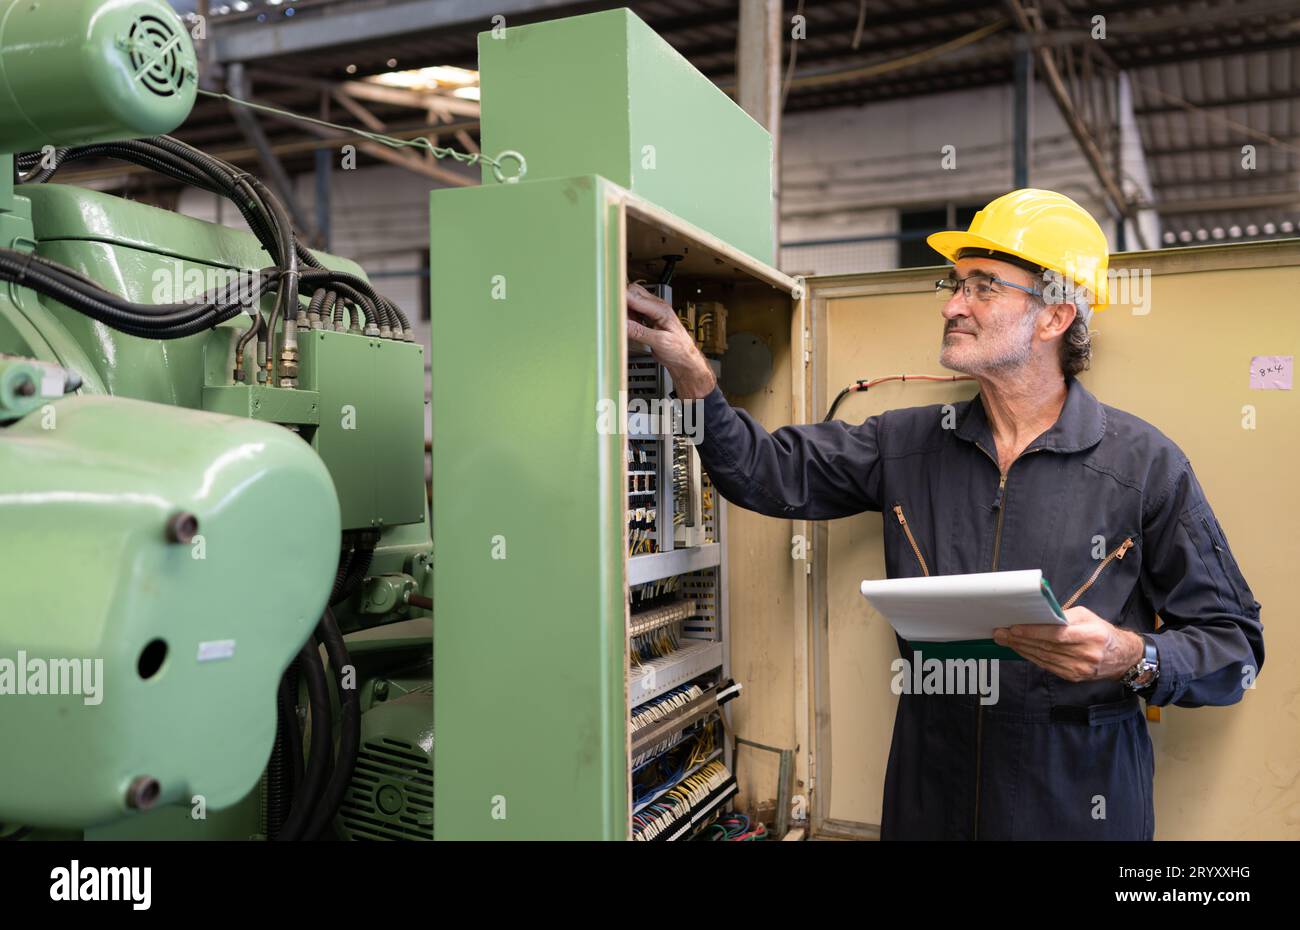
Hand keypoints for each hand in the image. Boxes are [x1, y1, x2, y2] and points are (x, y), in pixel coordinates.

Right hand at [626, 282, 716, 398]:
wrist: (684, 359)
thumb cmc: (679, 350)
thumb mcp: (659, 342)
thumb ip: (639, 332)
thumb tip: (623, 324)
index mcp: (661, 309)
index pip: (635, 296)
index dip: (621, 299)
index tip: (609, 306)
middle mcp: (656, 306)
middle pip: (632, 292)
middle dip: (621, 302)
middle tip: (616, 317)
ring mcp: (652, 311)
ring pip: (632, 299)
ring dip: (624, 309)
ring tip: (625, 324)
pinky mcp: (648, 317)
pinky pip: (634, 310)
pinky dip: (628, 316)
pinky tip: (629, 326)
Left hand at [993, 607, 1144, 681]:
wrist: (1122, 657)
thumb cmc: (1101, 632)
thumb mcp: (1087, 616)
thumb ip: (1064, 616)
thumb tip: (1038, 616)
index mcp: (1091, 635)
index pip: (1056, 634)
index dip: (1033, 632)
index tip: (1014, 628)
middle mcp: (1086, 654)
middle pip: (1046, 647)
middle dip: (1020, 640)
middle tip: (1000, 633)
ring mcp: (1080, 668)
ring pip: (1044, 658)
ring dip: (1021, 649)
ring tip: (1005, 640)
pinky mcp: (1074, 677)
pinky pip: (1048, 666)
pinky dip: (1031, 657)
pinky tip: (1020, 650)